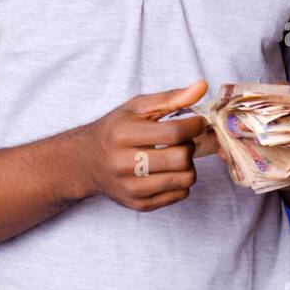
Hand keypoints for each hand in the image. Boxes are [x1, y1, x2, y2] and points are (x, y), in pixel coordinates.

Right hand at [78, 80, 209, 211]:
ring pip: (185, 179)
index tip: (196, 122)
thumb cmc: (116, 129)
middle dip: (190, 146)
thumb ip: (172, 97)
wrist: (87, 161)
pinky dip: (181, 181)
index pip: (174, 132)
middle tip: (183, 140)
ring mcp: (132, 187)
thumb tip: (202, 86)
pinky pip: (179, 194)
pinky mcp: (139, 204)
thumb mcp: (138, 107)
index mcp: (124, 134)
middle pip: (181, 158)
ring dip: (188, 165)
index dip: (194, 125)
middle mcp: (124, 163)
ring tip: (175, 155)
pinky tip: (167, 170)